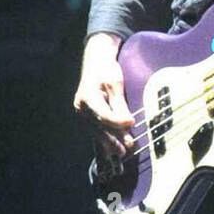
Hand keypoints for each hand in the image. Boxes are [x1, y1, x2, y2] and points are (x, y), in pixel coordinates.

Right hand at [73, 35, 135, 160]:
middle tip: (128, 148)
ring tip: (122, 153)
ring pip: (97, 131)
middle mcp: (81, 106)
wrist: (95, 61)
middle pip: (99, 126)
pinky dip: (106, 138)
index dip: (117, 122)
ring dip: (110, 142)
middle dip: (114, 138)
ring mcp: (82, 112)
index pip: (103, 114)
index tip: (132, 123)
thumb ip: (120, 105)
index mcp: (87, 96)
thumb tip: (128, 124)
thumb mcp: (115, 84)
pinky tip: (113, 149)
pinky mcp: (86, 116)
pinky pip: (96, 129)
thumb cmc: (106, 70)